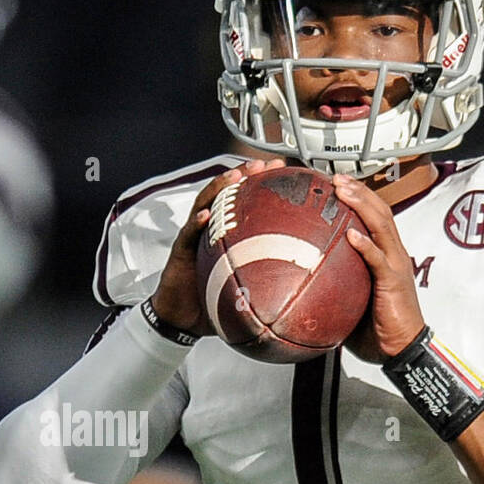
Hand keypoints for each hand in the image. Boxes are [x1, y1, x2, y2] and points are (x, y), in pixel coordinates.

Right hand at [149, 158, 284, 335]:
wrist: (180, 318)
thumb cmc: (210, 301)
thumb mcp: (245, 287)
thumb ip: (266, 279)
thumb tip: (302, 285)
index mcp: (225, 234)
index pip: (243, 202)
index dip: (261, 184)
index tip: (282, 172)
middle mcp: (209, 229)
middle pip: (226, 194)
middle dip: (245, 175)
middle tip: (264, 164)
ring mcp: (194, 237)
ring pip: (205, 204)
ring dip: (220, 188)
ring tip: (236, 176)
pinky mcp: (180, 251)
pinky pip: (188, 234)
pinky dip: (196, 223)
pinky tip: (205, 215)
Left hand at [332, 173, 425, 362]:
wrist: (401, 348)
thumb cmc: (377, 328)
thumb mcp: (351, 300)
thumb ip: (335, 284)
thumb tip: (300, 282)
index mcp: (385, 256)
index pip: (374, 218)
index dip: (358, 198)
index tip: (336, 185)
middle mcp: (394, 254)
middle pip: (379, 211)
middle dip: (358, 192)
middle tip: (335, 179)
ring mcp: (395, 265)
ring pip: (381, 225)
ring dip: (362, 205)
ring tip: (344, 191)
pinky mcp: (394, 281)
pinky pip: (379, 259)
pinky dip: (366, 245)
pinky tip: (352, 235)